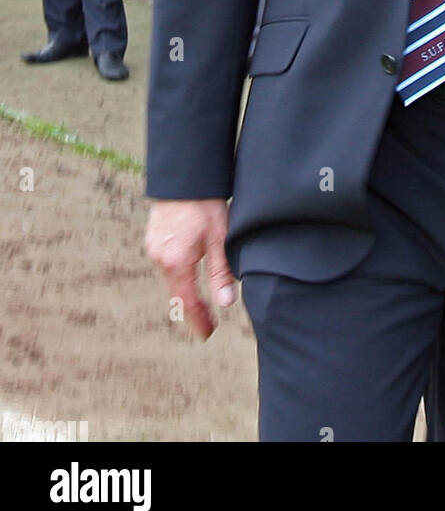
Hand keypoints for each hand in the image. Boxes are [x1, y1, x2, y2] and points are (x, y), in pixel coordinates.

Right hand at [145, 200, 235, 339]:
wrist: (185, 177)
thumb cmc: (205, 205)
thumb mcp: (219, 239)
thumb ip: (221, 272)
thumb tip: (226, 303)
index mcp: (176, 262)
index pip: (187, 302)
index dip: (199, 319)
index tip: (208, 333)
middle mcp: (160, 257)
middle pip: (177, 291)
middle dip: (191, 308)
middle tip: (206, 323)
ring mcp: (154, 247)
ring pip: (171, 277)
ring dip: (184, 289)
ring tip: (199, 302)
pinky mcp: (153, 237)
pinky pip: (166, 262)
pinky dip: (178, 272)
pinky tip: (187, 272)